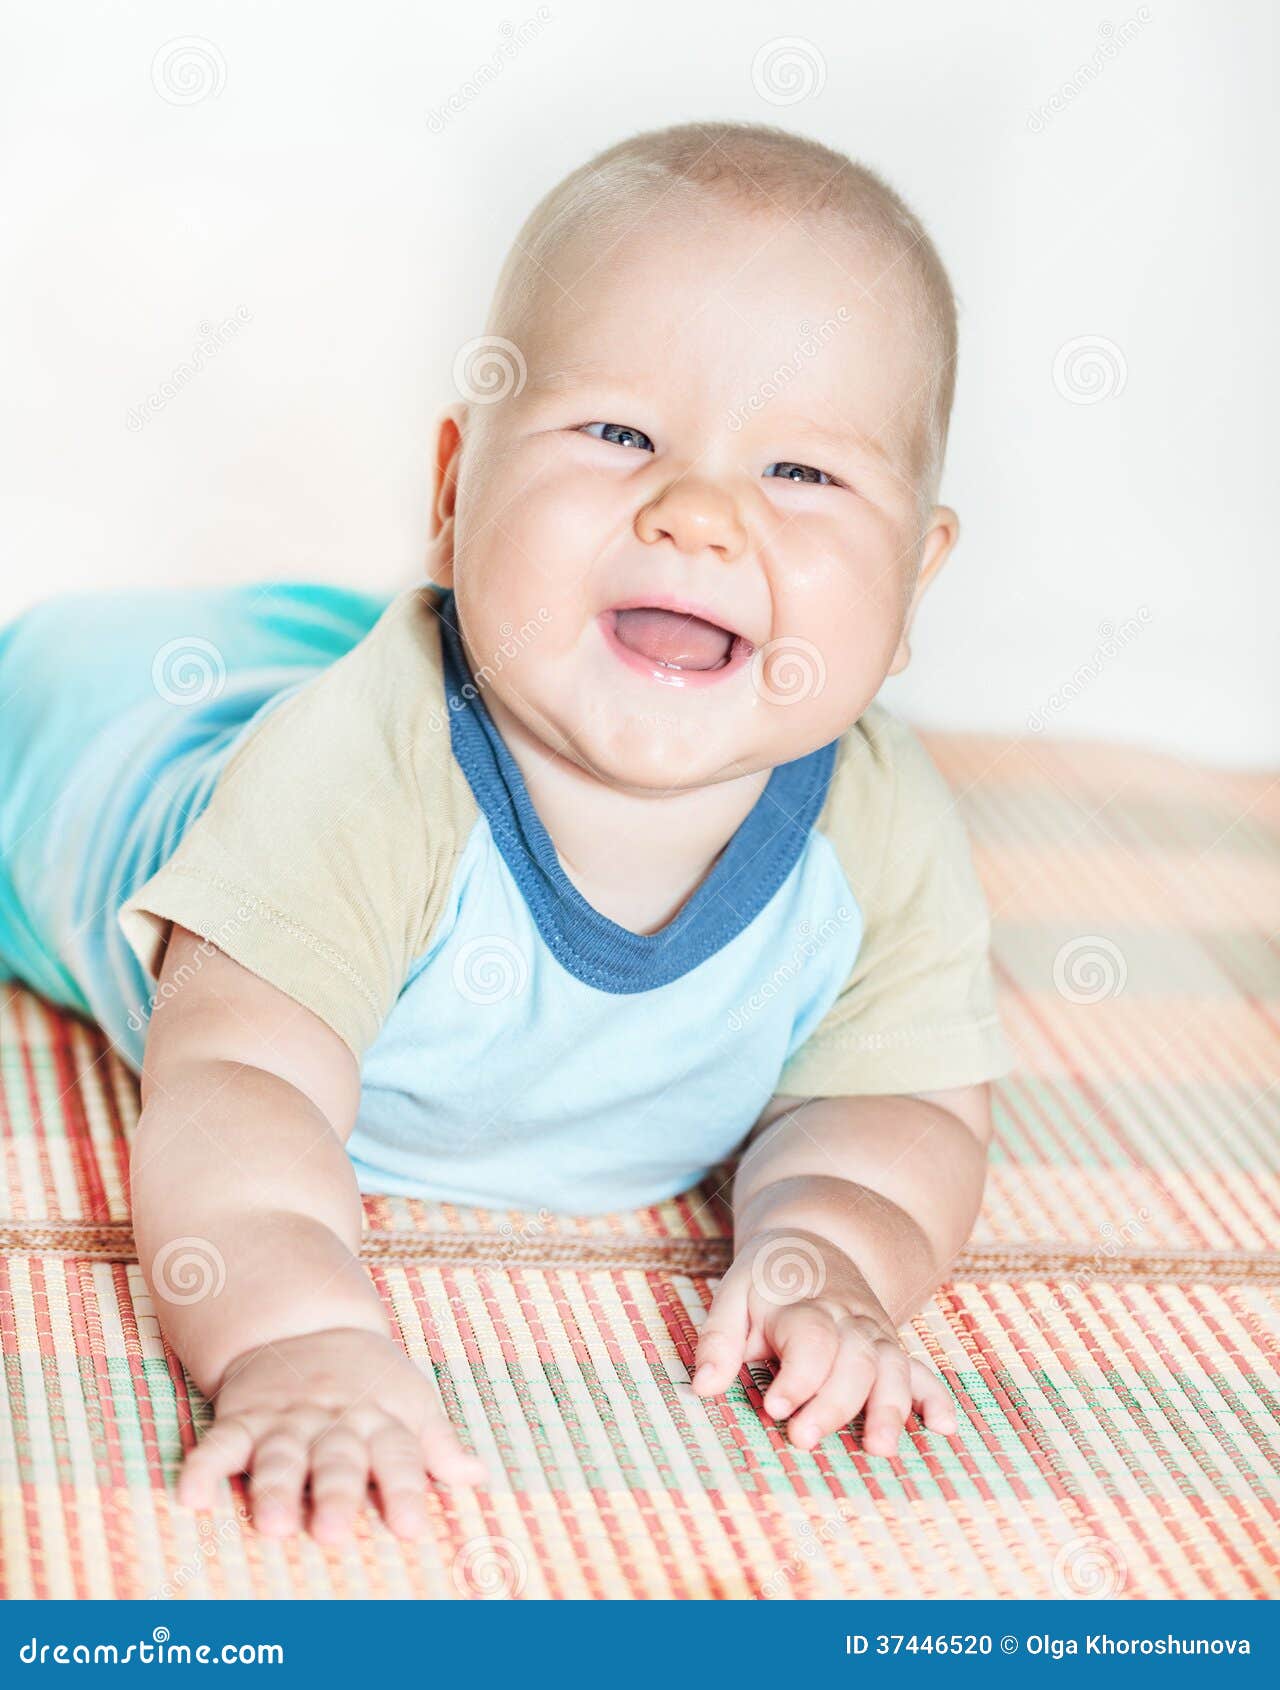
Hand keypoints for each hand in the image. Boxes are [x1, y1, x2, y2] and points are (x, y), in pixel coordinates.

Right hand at [176, 1326, 485, 1540]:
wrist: (305, 1321)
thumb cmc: (370, 1381)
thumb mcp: (412, 1402)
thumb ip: (437, 1446)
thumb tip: (478, 1477)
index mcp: (381, 1419)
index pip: (399, 1454)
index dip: (405, 1490)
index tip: (413, 1529)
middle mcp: (334, 1421)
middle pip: (337, 1459)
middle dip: (335, 1494)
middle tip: (332, 1533)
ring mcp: (286, 1419)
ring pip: (280, 1455)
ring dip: (274, 1488)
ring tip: (272, 1524)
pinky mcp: (243, 1418)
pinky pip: (220, 1443)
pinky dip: (204, 1468)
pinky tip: (192, 1497)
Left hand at [691, 1230, 958, 1455]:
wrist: (817, 1240)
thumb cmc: (768, 1279)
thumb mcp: (733, 1293)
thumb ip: (718, 1339)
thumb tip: (704, 1388)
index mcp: (804, 1305)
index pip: (810, 1339)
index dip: (797, 1376)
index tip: (775, 1408)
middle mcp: (847, 1319)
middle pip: (853, 1360)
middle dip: (834, 1402)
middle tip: (804, 1439)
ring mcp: (875, 1334)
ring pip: (892, 1368)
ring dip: (890, 1408)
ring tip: (880, 1450)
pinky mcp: (891, 1349)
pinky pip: (920, 1371)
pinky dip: (935, 1398)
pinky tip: (944, 1428)